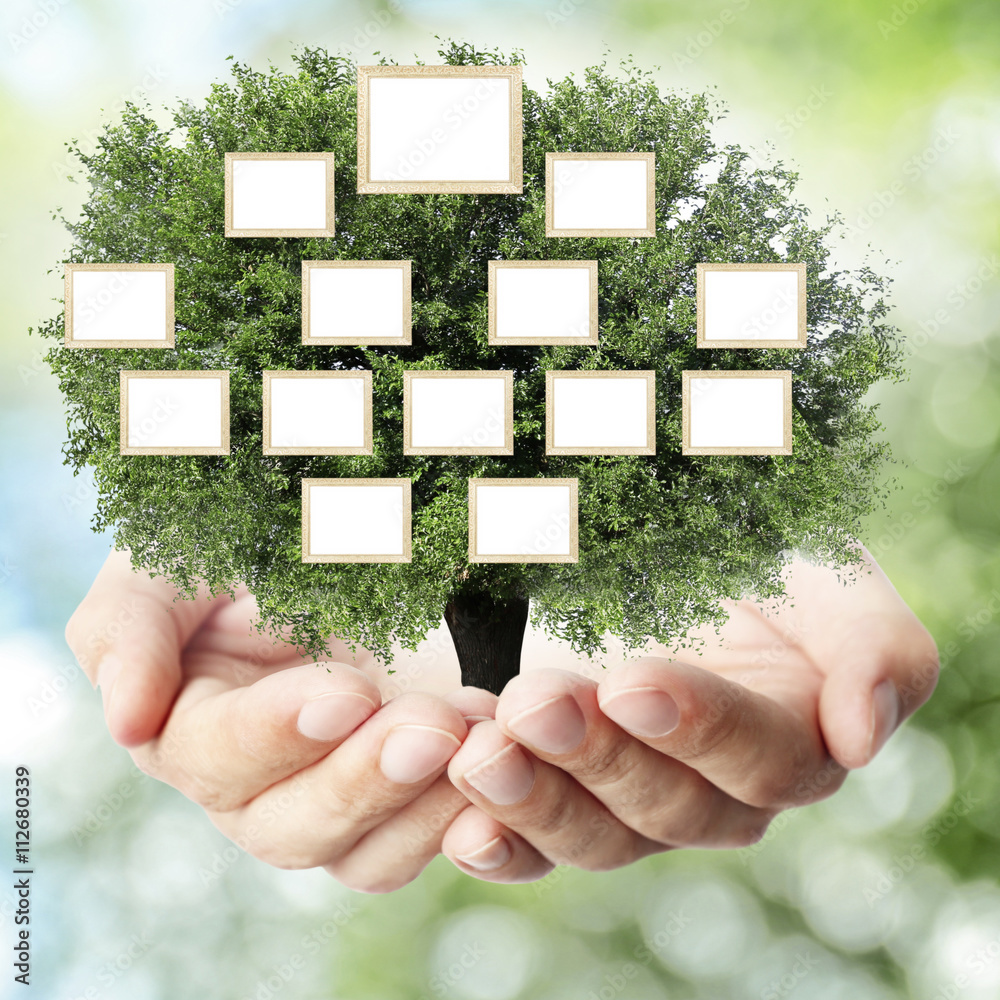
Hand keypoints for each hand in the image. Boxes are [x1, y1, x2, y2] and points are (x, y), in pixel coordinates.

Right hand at [66, 549, 482, 892]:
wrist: (334, 549)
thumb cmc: (242, 549)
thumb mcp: (174, 561)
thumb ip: (129, 627)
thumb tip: (126, 720)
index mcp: (191, 731)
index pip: (216, 756)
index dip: (275, 734)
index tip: (344, 694)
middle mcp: (258, 790)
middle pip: (294, 828)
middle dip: (363, 781)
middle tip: (433, 726)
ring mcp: (337, 803)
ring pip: (366, 854)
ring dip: (425, 807)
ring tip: (479, 739)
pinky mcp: (406, 802)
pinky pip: (432, 844)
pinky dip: (470, 823)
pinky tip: (507, 774)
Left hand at [439, 547, 939, 881]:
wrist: (655, 555)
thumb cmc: (750, 555)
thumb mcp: (817, 570)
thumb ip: (870, 640)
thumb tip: (860, 735)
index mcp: (789, 737)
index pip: (761, 755)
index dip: (701, 726)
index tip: (632, 680)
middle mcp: (713, 791)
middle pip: (668, 806)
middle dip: (599, 756)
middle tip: (535, 700)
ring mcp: (630, 806)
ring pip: (595, 837)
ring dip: (537, 801)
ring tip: (482, 754)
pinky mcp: (561, 804)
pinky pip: (535, 853)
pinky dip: (499, 844)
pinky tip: (464, 824)